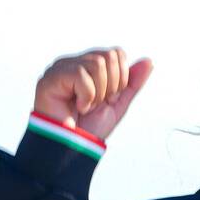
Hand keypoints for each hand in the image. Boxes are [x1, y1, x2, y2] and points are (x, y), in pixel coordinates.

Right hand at [33, 48, 153, 139]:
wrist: (74, 146)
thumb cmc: (91, 127)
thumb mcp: (118, 103)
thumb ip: (132, 83)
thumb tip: (149, 61)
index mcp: (88, 65)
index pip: (116, 53)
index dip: (121, 78)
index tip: (109, 98)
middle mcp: (74, 62)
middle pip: (109, 56)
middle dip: (112, 86)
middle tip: (98, 103)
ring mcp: (61, 67)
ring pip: (97, 64)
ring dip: (99, 93)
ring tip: (87, 106)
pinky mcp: (51, 77)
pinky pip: (80, 74)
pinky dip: (86, 95)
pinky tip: (78, 106)